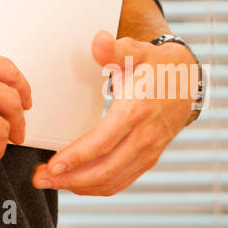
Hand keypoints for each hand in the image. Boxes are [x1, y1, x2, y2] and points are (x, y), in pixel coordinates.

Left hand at [31, 30, 197, 196]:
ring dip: (79, 186)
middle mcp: (143, 136)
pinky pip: (121, 181)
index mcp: (136, 111)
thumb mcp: (136, 51)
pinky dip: (97, 187)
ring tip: (51, 182)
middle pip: (105, 169)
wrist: (186, 81)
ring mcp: (148, 152)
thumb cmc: (155, 66)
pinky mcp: (148, 159)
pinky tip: (76, 184)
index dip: (77, 156)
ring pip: (112, 180)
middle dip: (69, 179)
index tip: (53, 165)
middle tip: (40, 179)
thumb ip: (114, 49)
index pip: (103, 141)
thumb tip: (98, 40)